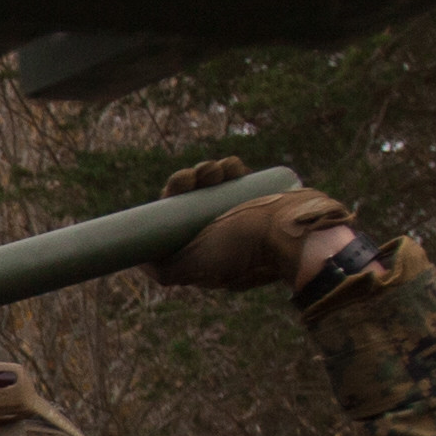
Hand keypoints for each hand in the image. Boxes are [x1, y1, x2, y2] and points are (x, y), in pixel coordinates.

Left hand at [158, 160, 362, 295]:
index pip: (177, 219)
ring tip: (217, 170)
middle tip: (192, 175)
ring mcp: (241, 214)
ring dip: (208, 170)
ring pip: (212, 184)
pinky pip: (236, 177)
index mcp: (205, 248)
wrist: (295, 234)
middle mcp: (221, 232)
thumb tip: (139, 260)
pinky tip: (231, 167)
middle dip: (188, 181)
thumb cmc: (245, 251)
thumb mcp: (195, 266)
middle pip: (192, 199)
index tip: (173, 189)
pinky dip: (229, 167)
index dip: (171, 199)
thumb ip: (165, 268)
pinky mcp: (260, 197)